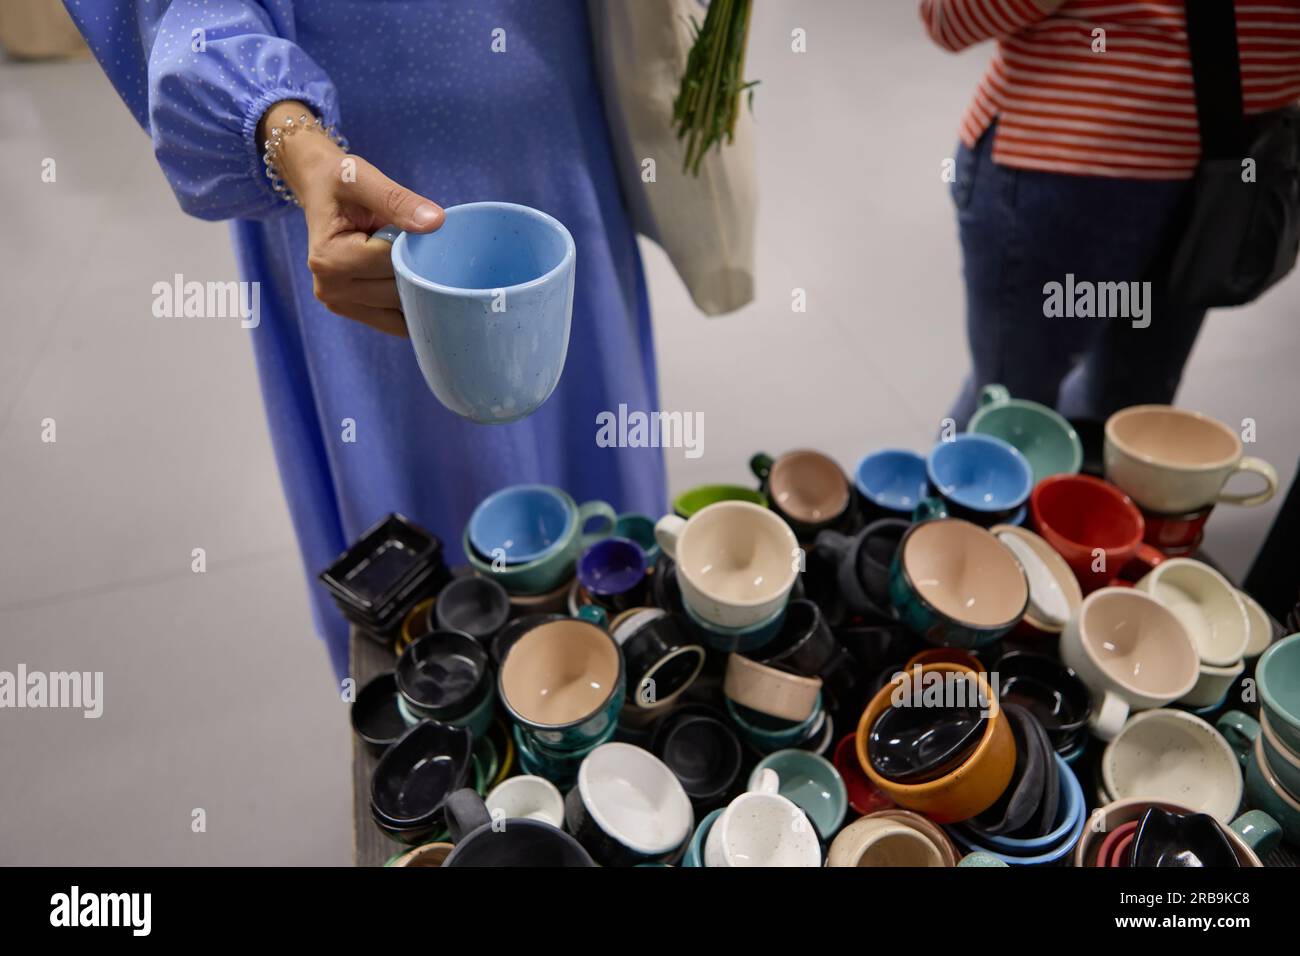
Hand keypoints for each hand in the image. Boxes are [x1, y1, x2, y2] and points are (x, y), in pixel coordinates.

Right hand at [261, 101, 443, 335]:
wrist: (321, 190)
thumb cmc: (339, 181)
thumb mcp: (362, 177)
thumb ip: (397, 199)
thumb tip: (436, 223)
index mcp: (328, 259)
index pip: (391, 264)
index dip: (414, 246)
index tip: (415, 226)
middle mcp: (330, 289)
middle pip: (397, 290)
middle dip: (416, 268)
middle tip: (416, 242)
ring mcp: (340, 304)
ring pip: (401, 310)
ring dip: (416, 287)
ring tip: (409, 258)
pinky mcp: (353, 310)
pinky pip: (395, 321)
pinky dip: (411, 304)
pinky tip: (413, 281)